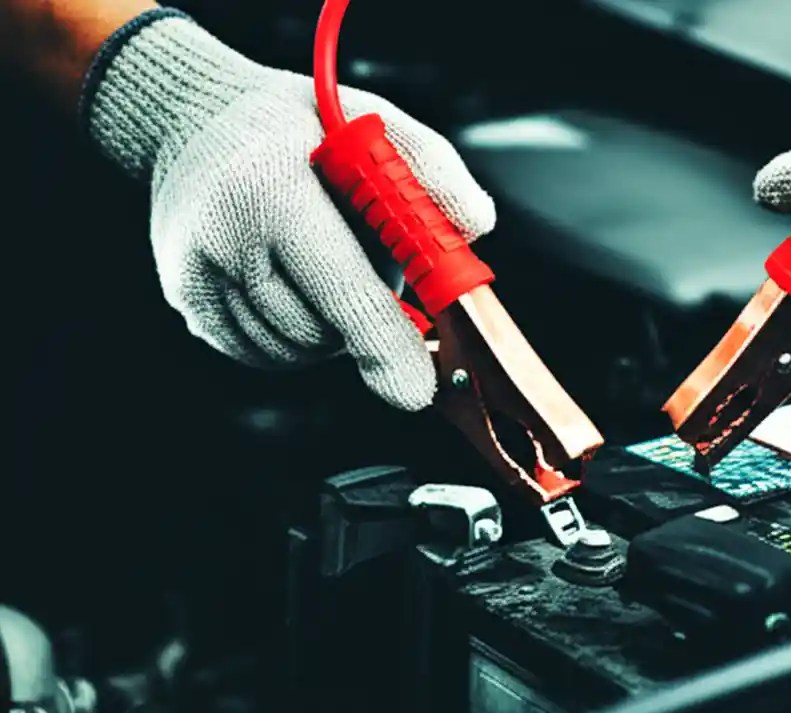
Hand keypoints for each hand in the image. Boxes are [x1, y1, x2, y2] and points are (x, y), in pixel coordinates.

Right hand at [83, 14, 494, 409]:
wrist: (193, 118)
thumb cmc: (297, 127)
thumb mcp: (373, 122)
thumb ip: (433, 170)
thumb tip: (476, 226)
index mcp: (273, 187)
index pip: (342, 290)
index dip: (384, 346)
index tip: (416, 389)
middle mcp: (224, 236)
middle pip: (320, 332)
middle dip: (361, 321)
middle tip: (364, 266)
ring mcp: (196, 274)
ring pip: (293, 350)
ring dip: (328, 328)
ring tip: (321, 261)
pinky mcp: (186, 300)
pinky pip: (262, 351)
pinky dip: (294, 333)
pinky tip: (293, 281)